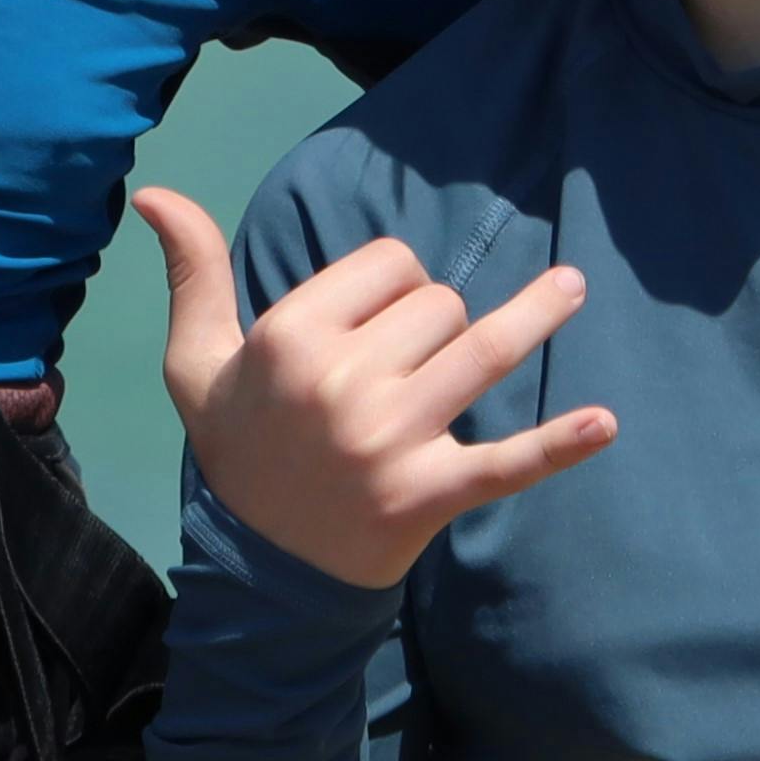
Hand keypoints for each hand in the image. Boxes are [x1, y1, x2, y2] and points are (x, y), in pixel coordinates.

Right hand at [131, 186, 613, 591]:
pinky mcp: (432, 494)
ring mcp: (392, 441)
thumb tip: (155, 190)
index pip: (387, 264)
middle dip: (432, 322)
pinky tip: (604, 422)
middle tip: (402, 370)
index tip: (372, 323)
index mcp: (289, 339)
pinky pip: (506, 463)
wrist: (260, 570)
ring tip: (572, 285)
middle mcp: (343, 382)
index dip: (390, 284)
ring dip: (533, 315)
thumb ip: (191, 273)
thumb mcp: (196, 362)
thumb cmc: (238, 450)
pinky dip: (557, 445)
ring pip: (478, 352)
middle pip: (436, 304)